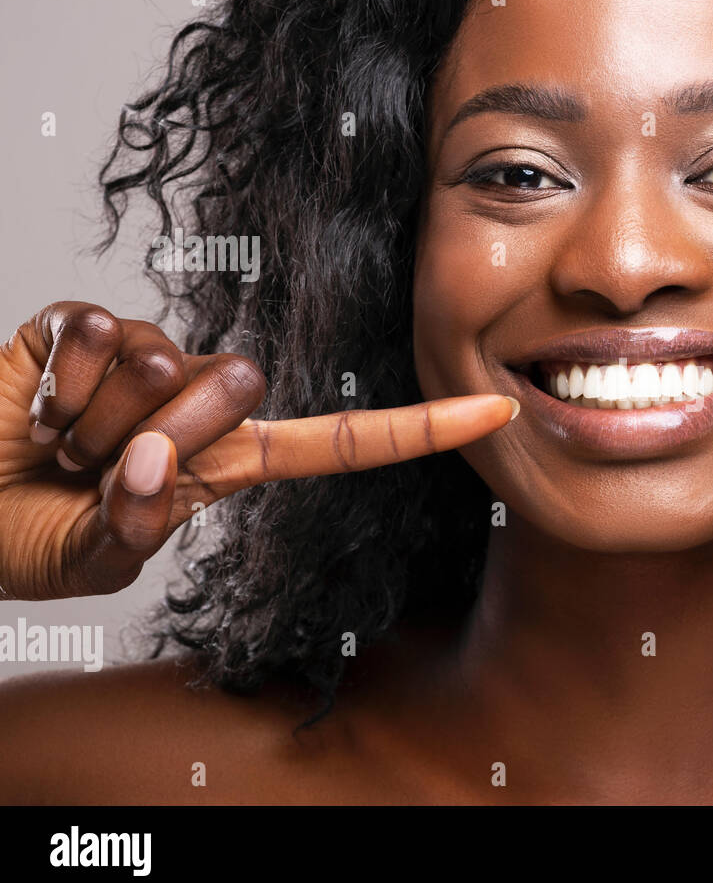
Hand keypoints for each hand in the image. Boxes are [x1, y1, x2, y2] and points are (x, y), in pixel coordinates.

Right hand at [0, 301, 516, 600]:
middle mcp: (200, 403)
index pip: (341, 442)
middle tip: (95, 467)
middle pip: (238, 388)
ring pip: (160, 363)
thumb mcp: (93, 557)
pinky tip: (37, 403)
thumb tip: (153, 459)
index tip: (496, 410)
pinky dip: (52, 383)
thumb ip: (135, 524)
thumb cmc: (25, 536)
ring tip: (58, 444)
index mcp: (227, 464)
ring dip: (90, 422)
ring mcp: (146, 357)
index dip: (418, 431)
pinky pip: (94, 333)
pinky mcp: (85, 325)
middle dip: (158, 437)